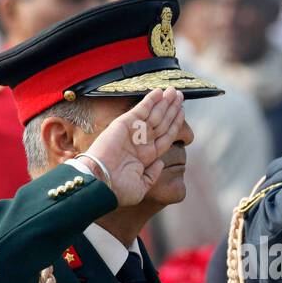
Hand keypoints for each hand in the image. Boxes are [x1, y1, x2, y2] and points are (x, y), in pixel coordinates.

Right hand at [75, 88, 183, 205]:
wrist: (99, 183)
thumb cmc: (118, 190)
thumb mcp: (141, 187)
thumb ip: (152, 175)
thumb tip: (161, 163)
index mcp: (146, 157)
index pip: (165, 137)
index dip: (174, 124)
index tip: (182, 113)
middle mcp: (141, 143)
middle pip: (162, 122)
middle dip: (171, 109)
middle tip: (179, 96)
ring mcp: (133, 133)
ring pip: (154, 114)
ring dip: (165, 103)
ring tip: (176, 92)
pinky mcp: (123, 124)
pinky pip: (140, 110)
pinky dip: (150, 100)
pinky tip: (160, 92)